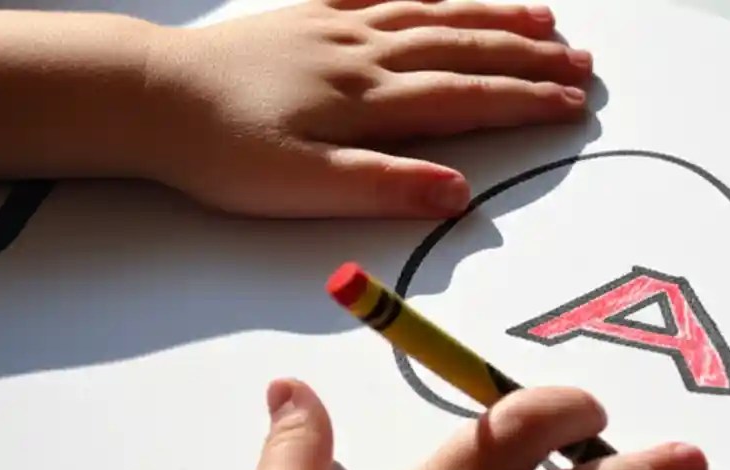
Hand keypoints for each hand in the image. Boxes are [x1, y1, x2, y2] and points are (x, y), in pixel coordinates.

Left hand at [142, 0, 593, 217]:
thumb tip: (457, 192)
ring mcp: (340, 26)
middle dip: (530, 56)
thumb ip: (382, 185)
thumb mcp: (301, 187)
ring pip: (434, 12)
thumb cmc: (220, 149)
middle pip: (465, 47)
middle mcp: (364, 53)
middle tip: (581, 62)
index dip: (526, 100)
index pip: (467, 96)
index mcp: (368, 99)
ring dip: (493, 15)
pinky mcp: (310, 14)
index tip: (572, 104)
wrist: (148, 97)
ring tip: (543, 16)